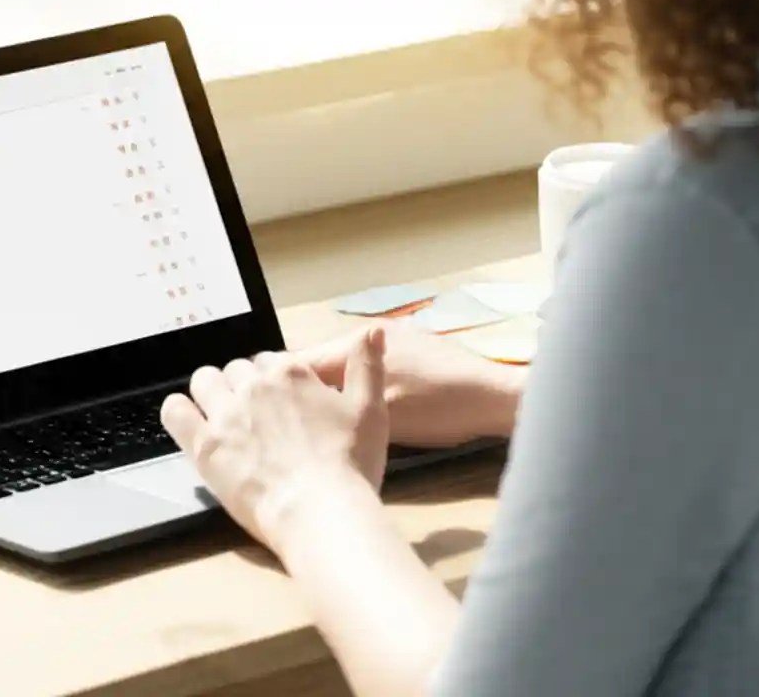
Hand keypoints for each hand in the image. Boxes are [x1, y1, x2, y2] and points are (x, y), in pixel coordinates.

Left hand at [161, 327, 389, 553]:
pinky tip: (190, 421)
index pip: (270, 361)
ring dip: (212, 393)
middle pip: (236, 370)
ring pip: (204, 381)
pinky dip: (179, 411)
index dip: (275, 380)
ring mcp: (226, 414)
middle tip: (257, 417)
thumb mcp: (372, 410)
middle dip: (244, 387)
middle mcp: (255, 386)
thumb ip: (367, 366)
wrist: (323, 511)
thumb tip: (371, 333)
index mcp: (292, 373)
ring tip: (224, 417)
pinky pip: (175, 412)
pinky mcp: (204, 445)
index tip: (281, 401)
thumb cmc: (351, 465)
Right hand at [298, 320, 525, 446]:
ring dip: (332, 391)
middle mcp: (375, 335)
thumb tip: (300, 408)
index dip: (280, 387)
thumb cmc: (440, 408)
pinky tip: (357, 412)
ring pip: (346, 368)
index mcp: (361, 344)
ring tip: (318, 421)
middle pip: (322, 363)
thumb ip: (340, 404)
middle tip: (287, 422)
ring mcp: (396, 343)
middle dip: (304, 391)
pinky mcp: (414, 355)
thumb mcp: (382, 413)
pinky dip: (357, 389)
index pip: (302, 361)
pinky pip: (370, 371)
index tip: (263, 411)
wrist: (495, 400)